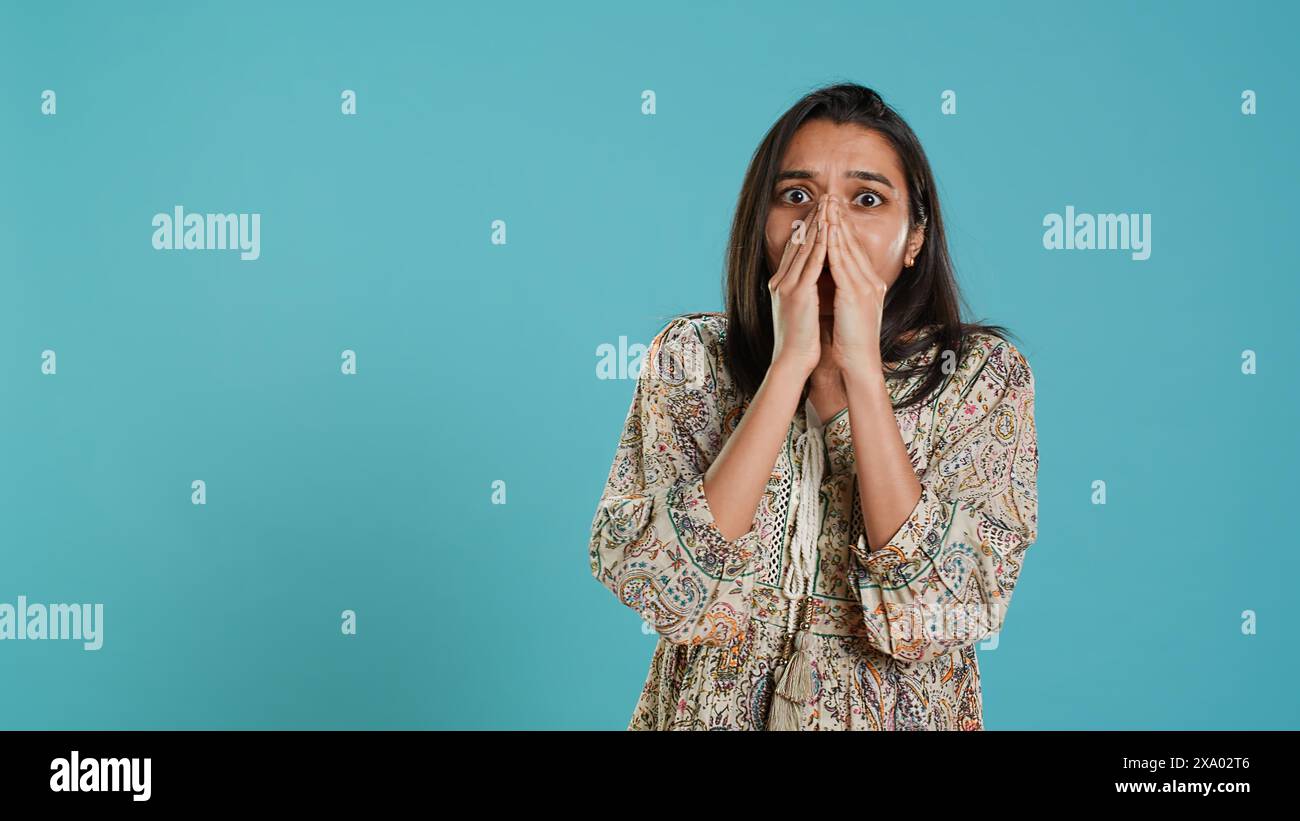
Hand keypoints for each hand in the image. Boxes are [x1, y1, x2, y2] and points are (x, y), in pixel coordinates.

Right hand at [769, 195, 828, 378]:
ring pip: (804, 247)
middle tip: (825, 197)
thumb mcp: (800, 309)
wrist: (792, 361)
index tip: (820, 210)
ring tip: (828, 204)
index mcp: (781, 284)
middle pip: (798, 242)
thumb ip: (804, 291)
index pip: (796, 249)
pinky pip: (812, 263)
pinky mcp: (798, 293)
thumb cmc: (799, 341)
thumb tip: (814, 279)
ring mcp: (787, 285)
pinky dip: (821, 244)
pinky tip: (829, 229)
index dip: (808, 227)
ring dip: (818, 224)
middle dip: (813, 218)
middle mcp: (781, 280)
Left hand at [824, 196, 885, 372]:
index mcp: (869, 285)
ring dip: (837, 225)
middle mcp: (871, 282)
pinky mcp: (856, 295)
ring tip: (827, 204)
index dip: (843, 227)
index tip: (832, 208)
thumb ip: (843, 291)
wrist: (859, 364)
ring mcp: (865, 287)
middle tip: (830, 196)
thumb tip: (831, 278)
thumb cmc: (850, 342)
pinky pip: (843, 265)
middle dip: (841, 218)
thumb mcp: (848, 310)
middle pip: (854, 243)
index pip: (854, 249)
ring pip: (849, 249)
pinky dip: (834, 246)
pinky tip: (826, 232)